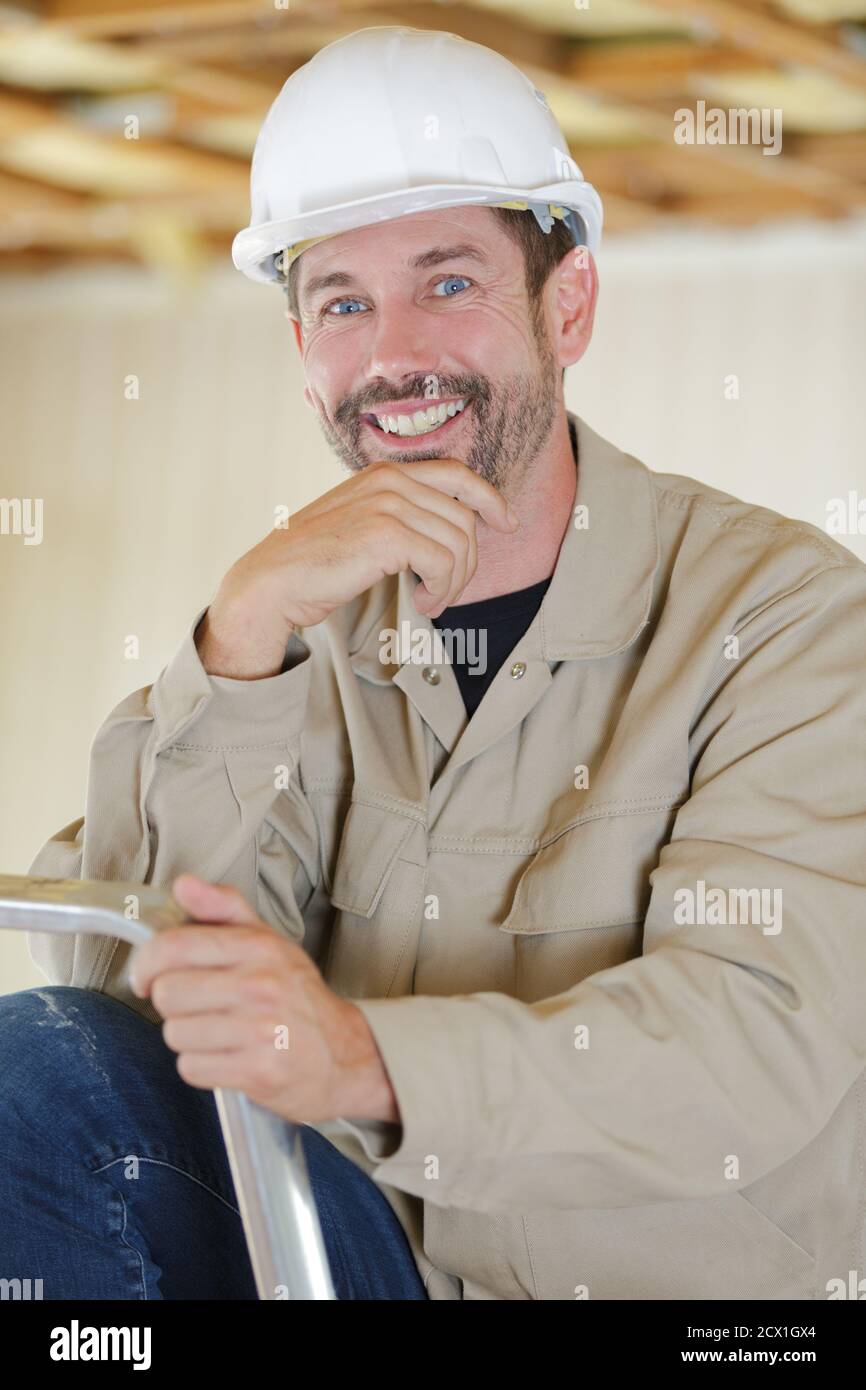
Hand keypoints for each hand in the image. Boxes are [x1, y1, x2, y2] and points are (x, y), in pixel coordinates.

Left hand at [129, 874, 399, 1125]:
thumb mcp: (268, 941)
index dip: (146, 963)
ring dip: (188, 1036)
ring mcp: (261, 1030)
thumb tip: (184, 884)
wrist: (344, 1053)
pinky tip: (226, 1055)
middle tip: (196, 1005)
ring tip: (218, 1031)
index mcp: (259, 947)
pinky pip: (191, 1067)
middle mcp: (261, 985)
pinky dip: (201, 1065)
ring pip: (175, 1033)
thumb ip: (223, 908)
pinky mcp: (258, 1072)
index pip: (174, 946)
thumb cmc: (296, 996)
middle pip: (166, 993)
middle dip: (172, 1003)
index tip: (147, 975)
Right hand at [196, 457, 518, 675]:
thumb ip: (401, 516)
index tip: (507, 522)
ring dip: (453, 583)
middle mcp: (389, 479)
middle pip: (465, 519)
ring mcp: (388, 503)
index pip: (458, 474)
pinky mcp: (387, 533)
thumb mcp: (362, 523)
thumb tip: (454, 530)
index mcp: (385, 472)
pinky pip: (443, 563)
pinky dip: (441, 590)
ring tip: (431, 601)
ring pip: (459, 543)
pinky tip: (423, 603)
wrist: (273, 581)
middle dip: (466, 564)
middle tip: (444, 593)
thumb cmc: (314, 561)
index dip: (490, 498)